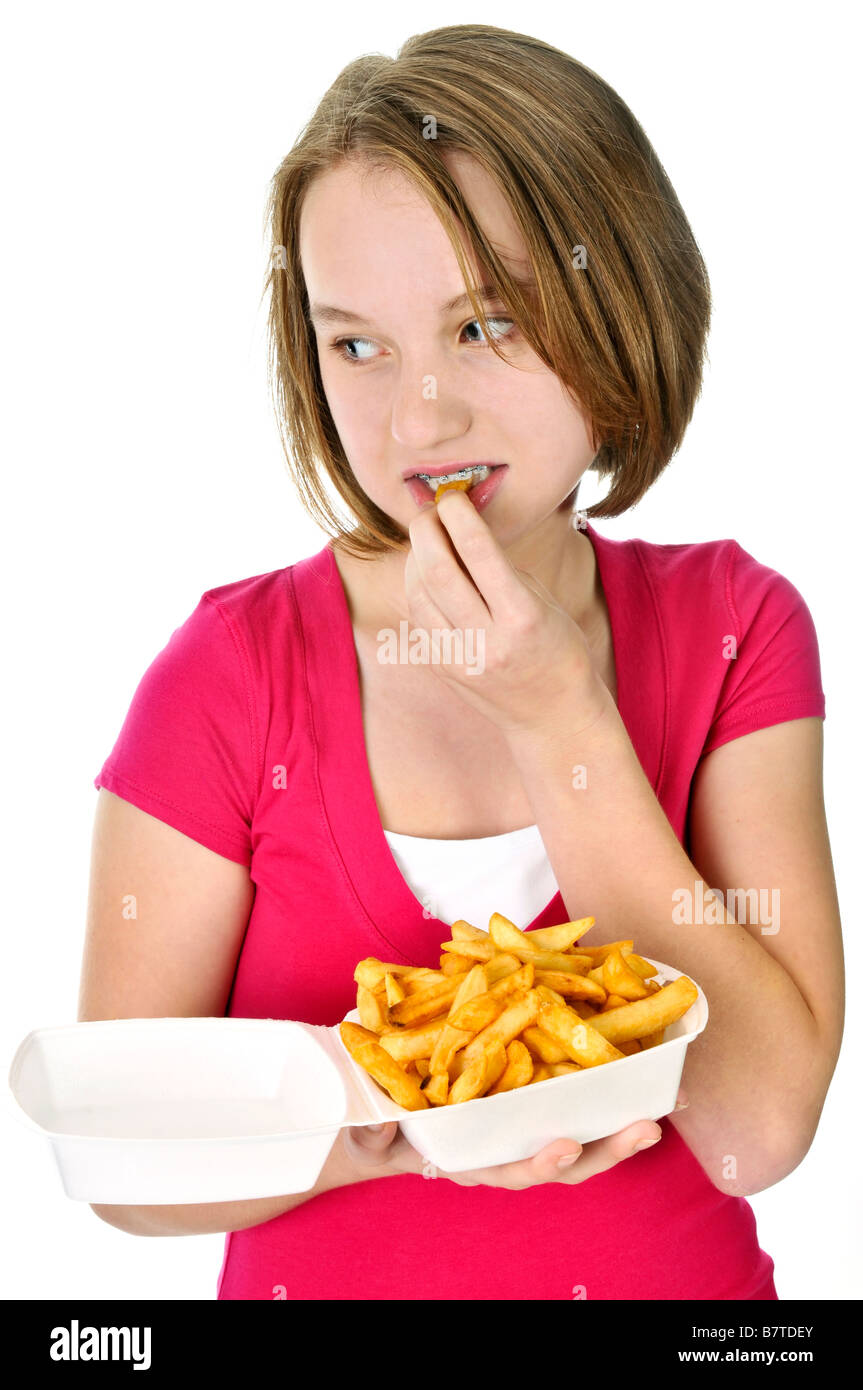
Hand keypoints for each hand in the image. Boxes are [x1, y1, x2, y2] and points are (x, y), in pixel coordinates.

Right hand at [337, 1088, 687, 1190]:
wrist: (381, 1114)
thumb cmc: (375, 1126)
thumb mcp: (365, 1131)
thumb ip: (371, 1131)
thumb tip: (380, 1124)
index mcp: (470, 1159)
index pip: (509, 1171)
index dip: (537, 1165)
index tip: (562, 1148)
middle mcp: (504, 1149)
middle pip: (563, 1161)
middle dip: (605, 1150)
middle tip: (644, 1130)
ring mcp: (521, 1126)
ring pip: (578, 1134)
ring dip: (619, 1125)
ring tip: (660, 1107)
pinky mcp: (530, 1098)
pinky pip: (572, 1100)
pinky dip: (605, 1091)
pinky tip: (639, 1071)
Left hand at [404, 491, 608, 739]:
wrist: (552, 714)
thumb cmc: (556, 648)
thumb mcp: (542, 601)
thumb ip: (500, 569)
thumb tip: (460, 529)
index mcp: (522, 617)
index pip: (479, 553)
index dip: (459, 516)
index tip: (452, 495)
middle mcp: (487, 640)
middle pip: (438, 571)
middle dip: (427, 530)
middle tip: (430, 511)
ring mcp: (460, 659)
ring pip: (418, 594)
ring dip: (415, 557)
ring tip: (427, 540)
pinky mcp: (443, 669)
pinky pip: (417, 617)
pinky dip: (415, 587)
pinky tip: (424, 572)